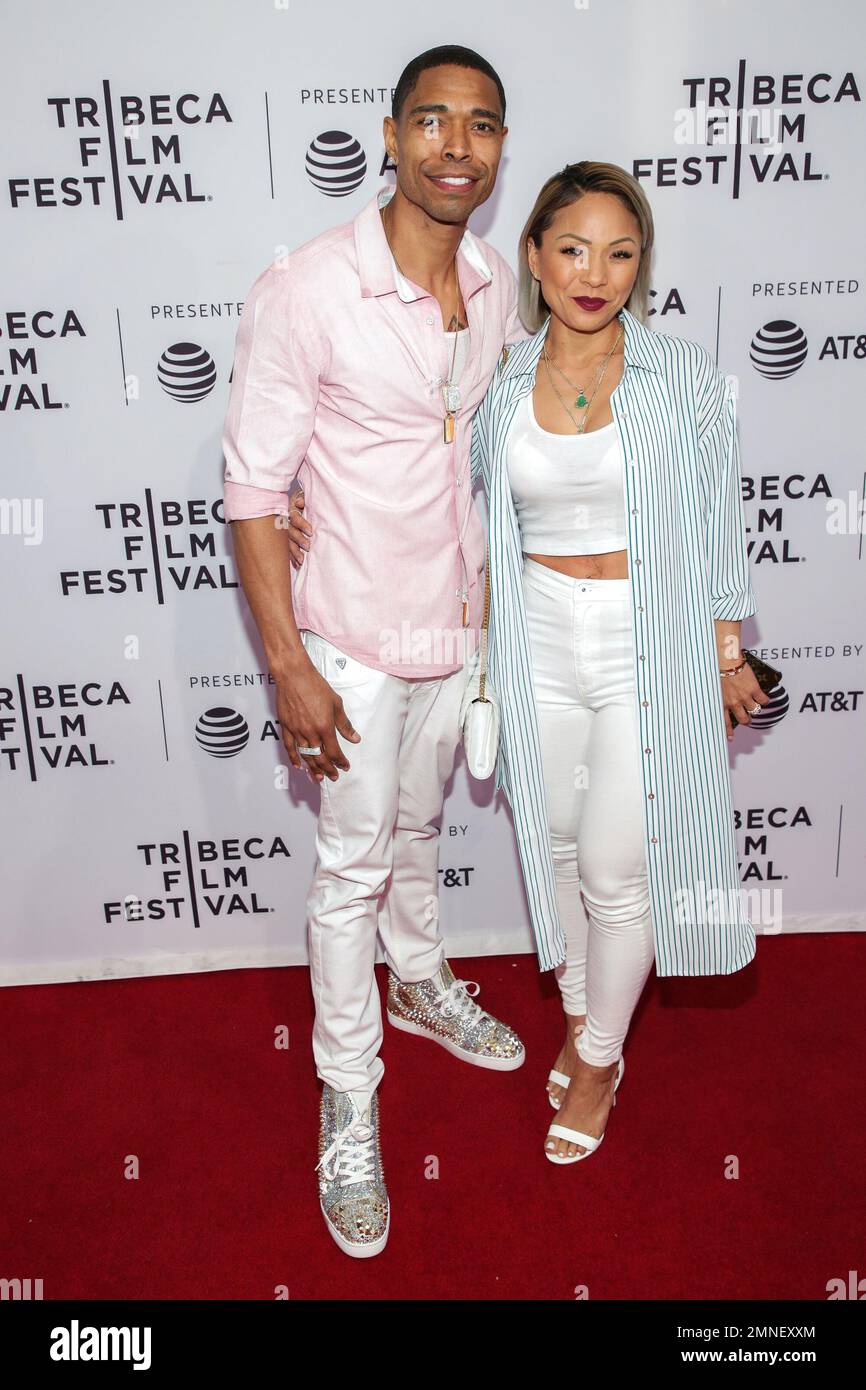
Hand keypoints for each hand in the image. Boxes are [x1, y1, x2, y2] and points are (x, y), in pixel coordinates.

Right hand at [277, 655, 359, 781]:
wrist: (294, 675)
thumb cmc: (316, 686)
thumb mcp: (336, 704)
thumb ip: (344, 724)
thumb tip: (355, 738)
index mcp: (324, 727)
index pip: (334, 751)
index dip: (340, 761)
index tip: (345, 766)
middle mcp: (310, 732)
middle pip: (320, 757)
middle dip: (328, 769)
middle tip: (333, 776)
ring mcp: (296, 730)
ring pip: (305, 755)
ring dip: (312, 767)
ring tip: (319, 777)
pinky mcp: (285, 726)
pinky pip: (289, 746)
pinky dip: (293, 757)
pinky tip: (298, 765)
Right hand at [287, 484, 311, 568]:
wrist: (289, 503)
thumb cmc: (300, 501)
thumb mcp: (302, 496)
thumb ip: (302, 498)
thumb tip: (299, 503)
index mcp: (289, 511)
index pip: (294, 518)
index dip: (301, 524)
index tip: (310, 532)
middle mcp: (284, 522)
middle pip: (290, 532)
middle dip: (298, 540)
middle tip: (308, 546)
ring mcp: (282, 532)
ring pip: (287, 543)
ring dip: (294, 552)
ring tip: (301, 560)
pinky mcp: (283, 541)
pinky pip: (286, 550)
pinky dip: (291, 558)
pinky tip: (296, 565)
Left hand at [719, 666, 770, 739]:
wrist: (726, 661)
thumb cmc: (718, 669)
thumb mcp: (715, 686)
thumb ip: (720, 694)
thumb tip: (724, 697)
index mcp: (722, 702)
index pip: (724, 721)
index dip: (728, 731)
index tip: (730, 738)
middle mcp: (733, 702)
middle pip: (743, 718)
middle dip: (747, 720)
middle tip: (748, 719)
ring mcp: (744, 697)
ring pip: (754, 710)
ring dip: (756, 709)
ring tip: (757, 706)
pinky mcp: (753, 690)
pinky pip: (763, 700)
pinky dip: (766, 700)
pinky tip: (765, 699)